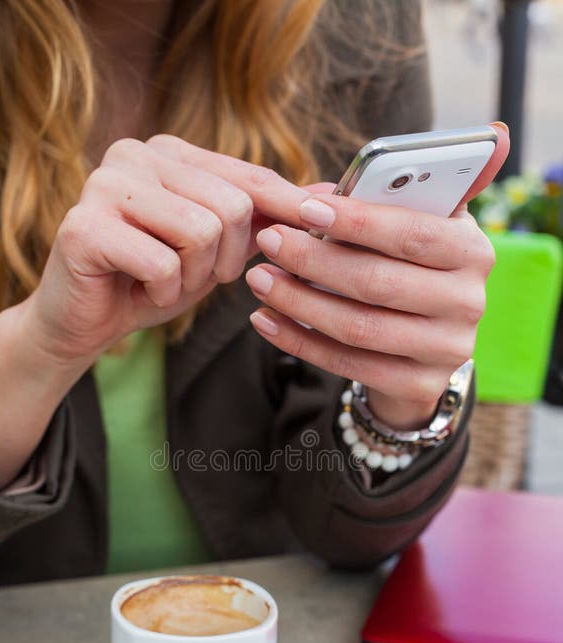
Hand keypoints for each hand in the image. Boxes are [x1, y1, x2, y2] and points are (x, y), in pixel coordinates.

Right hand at [0, 137, 309, 488]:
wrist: (85, 322)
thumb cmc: (151, 282)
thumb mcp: (216, 250)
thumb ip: (262, 219)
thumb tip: (328, 194)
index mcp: (169, 152)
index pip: (248, 176)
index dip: (287, 208)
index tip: (320, 226)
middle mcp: (135, 154)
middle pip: (231, 206)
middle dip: (226, 259)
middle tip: (194, 275)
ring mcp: (105, 185)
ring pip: (201, 232)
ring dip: (193, 276)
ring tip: (164, 280)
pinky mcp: (85, 226)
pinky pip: (163, 264)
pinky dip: (163, 293)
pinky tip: (139, 290)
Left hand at [246, 123, 509, 429]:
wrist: (424, 346)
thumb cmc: (410, 269)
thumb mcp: (417, 229)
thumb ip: (400, 197)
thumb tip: (391, 167)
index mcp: (472, 250)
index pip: (412, 234)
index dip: (356, 222)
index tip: (304, 207)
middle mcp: (468, 302)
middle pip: (378, 282)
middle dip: (313, 260)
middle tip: (267, 241)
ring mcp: (446, 349)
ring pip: (357, 326)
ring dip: (298, 301)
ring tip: (259, 279)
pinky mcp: (418, 386)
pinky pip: (347, 364)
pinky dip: (299, 341)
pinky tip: (265, 320)